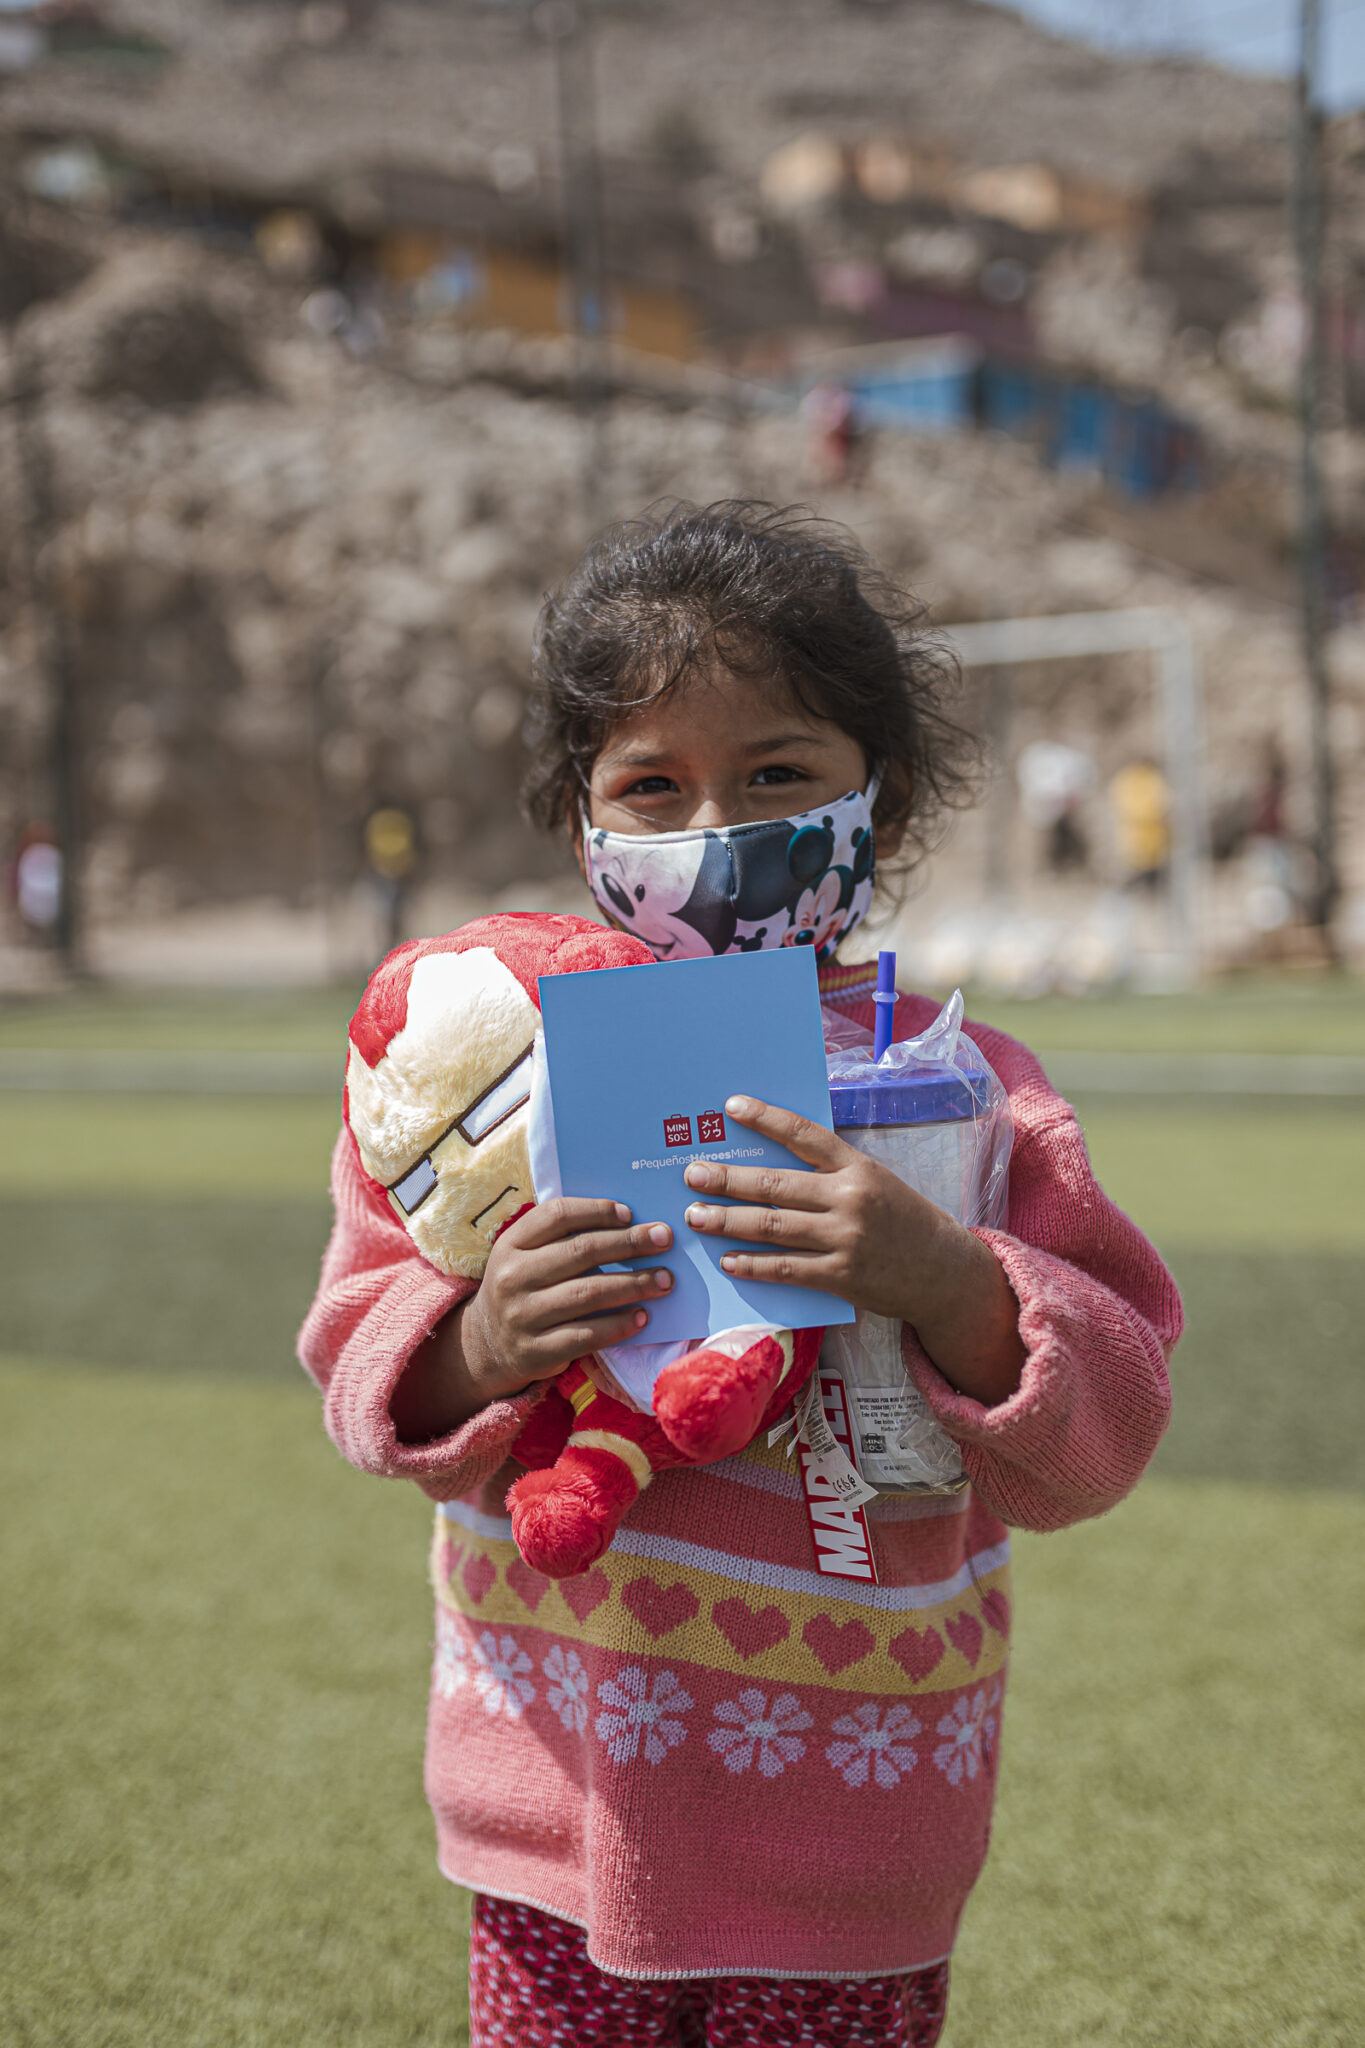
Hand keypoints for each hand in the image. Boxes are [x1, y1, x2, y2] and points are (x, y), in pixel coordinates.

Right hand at [463, 1199, 673, 1393]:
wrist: (487, 1345)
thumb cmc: (523, 1288)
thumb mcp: (525, 1256)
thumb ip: (563, 1239)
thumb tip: (629, 1223)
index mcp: (511, 1244)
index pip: (557, 1215)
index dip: (596, 1211)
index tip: (630, 1213)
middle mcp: (513, 1277)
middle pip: (580, 1252)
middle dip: (629, 1244)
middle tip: (664, 1239)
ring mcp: (523, 1315)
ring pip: (588, 1293)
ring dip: (633, 1284)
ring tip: (664, 1279)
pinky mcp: (537, 1350)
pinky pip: (587, 1335)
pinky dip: (618, 1325)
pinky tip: (642, 1316)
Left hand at [683, 1096, 1023, 1406]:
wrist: (942, 1271)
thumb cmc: (901, 1220)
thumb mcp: (874, 1181)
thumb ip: (830, 1172)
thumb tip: (769, 1161)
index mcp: (858, 1167)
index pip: (804, 1135)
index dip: (766, 1118)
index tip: (731, 1106)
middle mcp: (850, 1199)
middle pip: (775, 1185)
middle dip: (728, 1179)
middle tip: (692, 1173)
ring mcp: (844, 1239)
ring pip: (773, 1226)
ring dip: (727, 1221)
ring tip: (695, 1216)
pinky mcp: (840, 1276)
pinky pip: (786, 1268)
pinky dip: (752, 1264)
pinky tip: (727, 1260)